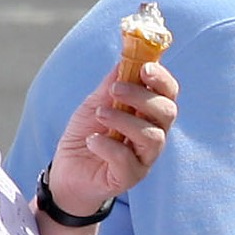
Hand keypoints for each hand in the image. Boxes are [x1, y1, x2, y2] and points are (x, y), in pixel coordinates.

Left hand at [47, 61, 178, 216]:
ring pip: (152, 137)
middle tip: (115, 90)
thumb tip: (126, 57)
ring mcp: (144, 158)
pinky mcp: (129, 177)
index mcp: (148, 114)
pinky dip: (107, 146)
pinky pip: (127, 160)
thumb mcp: (95, 103)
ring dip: (125, 120)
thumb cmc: (86, 135)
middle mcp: (153, 136)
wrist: (66, 171)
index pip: (168, 93)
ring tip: (99, 114)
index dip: (162, 79)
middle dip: (143, 97)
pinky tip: (92, 141)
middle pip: (167, 112)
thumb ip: (111, 84)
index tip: (144, 68)